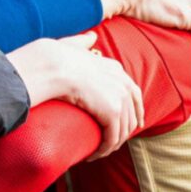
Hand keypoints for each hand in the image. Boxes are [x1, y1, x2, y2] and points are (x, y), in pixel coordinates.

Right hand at [8, 34, 143, 156]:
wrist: (54, 66)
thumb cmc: (57, 58)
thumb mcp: (75, 45)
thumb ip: (83, 42)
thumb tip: (91, 36)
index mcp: (116, 69)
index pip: (134, 93)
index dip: (136, 110)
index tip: (134, 123)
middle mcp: (122, 83)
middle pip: (132, 115)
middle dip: (124, 132)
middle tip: (110, 144)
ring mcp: (120, 98)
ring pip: (122, 131)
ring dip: (111, 145)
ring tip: (97, 153)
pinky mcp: (113, 113)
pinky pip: (112, 139)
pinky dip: (104, 150)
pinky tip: (93, 156)